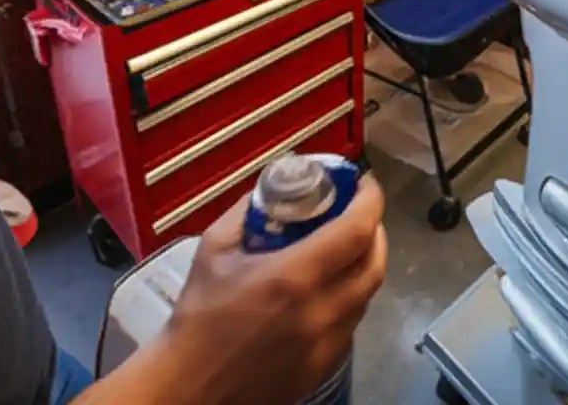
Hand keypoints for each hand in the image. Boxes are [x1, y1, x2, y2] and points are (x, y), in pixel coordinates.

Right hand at [82, 175, 386, 404]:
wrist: (192, 385)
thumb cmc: (199, 316)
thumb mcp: (214, 248)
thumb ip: (247, 212)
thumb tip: (275, 188)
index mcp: (294, 277)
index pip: (357, 230)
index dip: (370, 200)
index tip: (365, 184)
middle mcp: (322, 311)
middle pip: (375, 263)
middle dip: (374, 231)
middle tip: (358, 214)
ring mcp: (329, 343)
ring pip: (366, 295)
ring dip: (363, 265)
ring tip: (344, 250)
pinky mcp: (328, 365)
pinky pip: (353, 322)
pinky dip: (350, 298)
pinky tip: (328, 291)